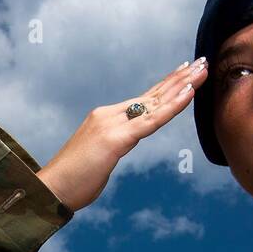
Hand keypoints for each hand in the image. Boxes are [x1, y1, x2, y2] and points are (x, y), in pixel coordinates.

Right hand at [36, 57, 208, 210]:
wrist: (50, 190)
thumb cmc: (71, 181)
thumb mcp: (98, 159)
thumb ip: (112, 147)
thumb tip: (121, 146)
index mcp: (105, 119)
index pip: (142, 100)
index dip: (165, 86)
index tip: (184, 73)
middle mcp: (109, 115)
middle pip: (152, 95)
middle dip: (179, 78)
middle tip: (202, 61)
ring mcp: (112, 125)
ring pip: (156, 102)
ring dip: (183, 84)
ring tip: (203, 69)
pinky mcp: (116, 139)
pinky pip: (152, 120)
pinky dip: (173, 105)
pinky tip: (189, 92)